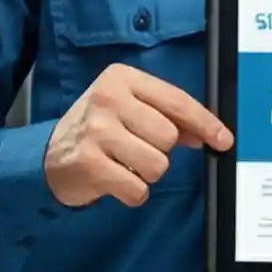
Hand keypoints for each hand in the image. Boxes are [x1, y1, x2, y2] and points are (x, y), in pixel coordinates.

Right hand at [43, 63, 232, 207]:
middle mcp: (108, 99)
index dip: (205, 123)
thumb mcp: (129, 108)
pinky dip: (133, 192)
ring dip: (147, 173)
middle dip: (161, 150)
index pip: (176, 101)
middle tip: (138, 147)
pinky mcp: (88, 163)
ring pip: (157, 164)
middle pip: (169, 136)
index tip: (223, 139)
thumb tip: (207, 134)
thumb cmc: (98, 127)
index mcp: (122, 78)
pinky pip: (137, 189)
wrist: (48, 155)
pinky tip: (116, 179)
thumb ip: (167, 115)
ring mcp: (96, 131)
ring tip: (125, 163)